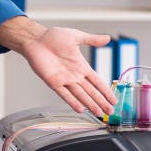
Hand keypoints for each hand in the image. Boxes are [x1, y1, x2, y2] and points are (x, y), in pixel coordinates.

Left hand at [0, 16, 116, 114]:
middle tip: (110, 112)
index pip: (97, 81)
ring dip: (90, 104)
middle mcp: (74, 75)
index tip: (113, 100)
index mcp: (81, 66)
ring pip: (80, 95)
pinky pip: (64, 94)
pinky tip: (80, 109)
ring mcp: (64, 80)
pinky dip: (72, 102)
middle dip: (101, 102)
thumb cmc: (53, 37)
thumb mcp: (76, 36)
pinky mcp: (53, 82)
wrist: (36, 39)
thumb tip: (107, 38)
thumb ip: (92, 40)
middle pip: (91, 91)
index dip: (105, 91)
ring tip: (99, 113)